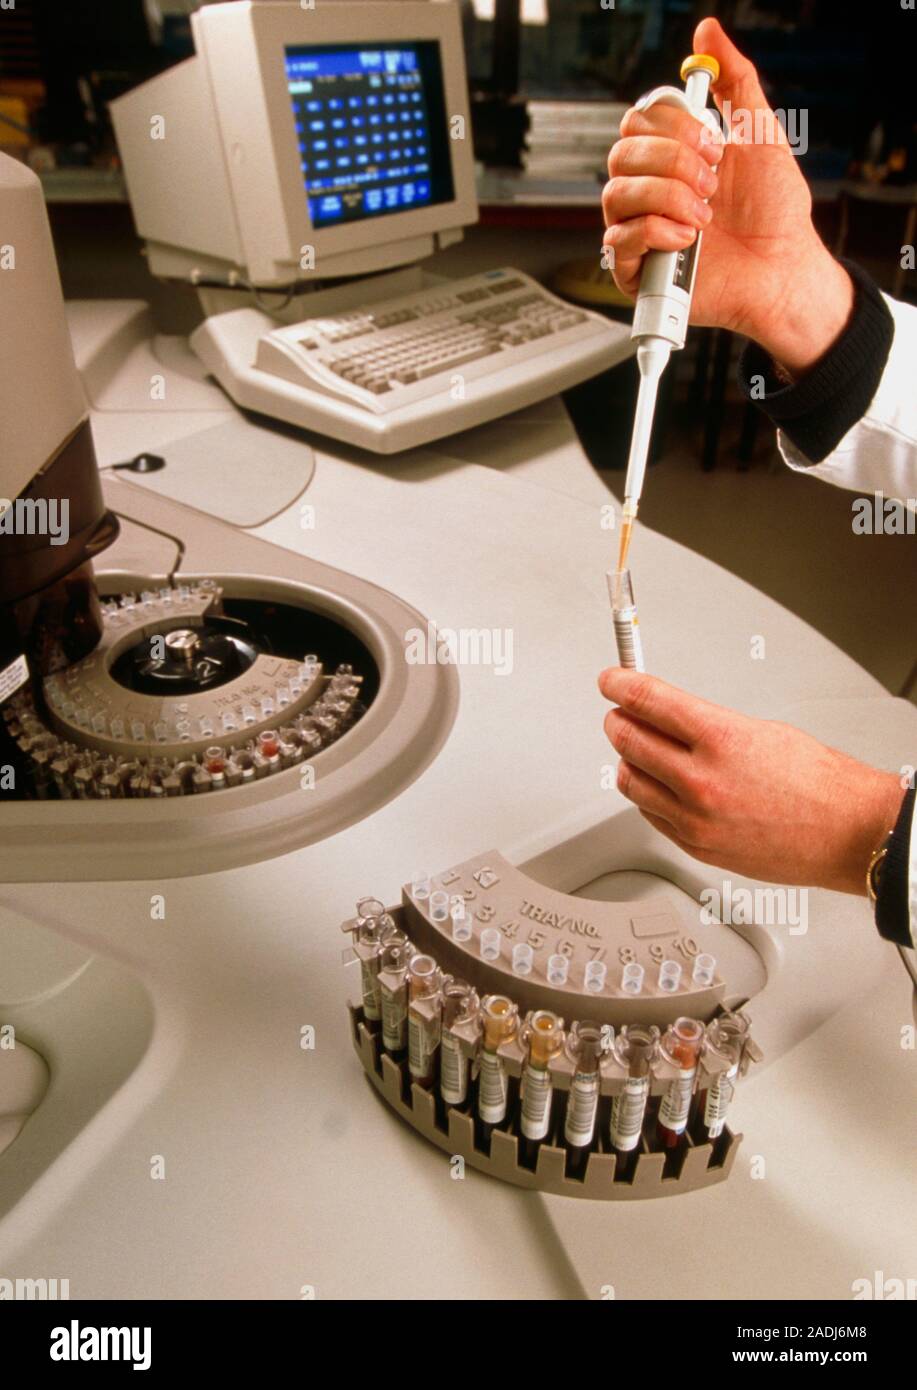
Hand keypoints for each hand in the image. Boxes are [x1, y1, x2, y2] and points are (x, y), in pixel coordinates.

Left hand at [599, 667, 903, 894]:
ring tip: (638, 750)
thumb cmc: (818, 782)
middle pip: (628, 739)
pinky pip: (649, 814)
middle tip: (619, 713)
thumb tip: (668, 715)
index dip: (620, 685)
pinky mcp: (696, 846)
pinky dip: (646, 795)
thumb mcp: (760, 729)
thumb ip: (706, 723)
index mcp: (720, 739)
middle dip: (619, 720)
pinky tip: (657, 785)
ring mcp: (695, 818)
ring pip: (630, 780)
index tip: (610, 681)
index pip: (648, 701)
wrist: (846, 832)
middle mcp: (701, 780)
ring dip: (628, 759)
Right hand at [601, 18, 853, 375]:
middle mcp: (650, 190)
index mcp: (672, 157)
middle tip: (712, 181)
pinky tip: (688, 240)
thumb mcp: (760, 131)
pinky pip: (620, 237)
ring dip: (670, 197)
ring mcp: (640, 229)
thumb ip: (735, 80)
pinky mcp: (636, 269)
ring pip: (617, 191)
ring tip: (705, 216)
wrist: (783, 268)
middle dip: (674, 161)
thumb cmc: (775, 211)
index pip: (638, 121)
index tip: (714, 141)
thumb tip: (709, 31)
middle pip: (621, 152)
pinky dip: (659, 232)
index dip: (674, 126)